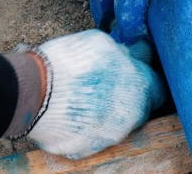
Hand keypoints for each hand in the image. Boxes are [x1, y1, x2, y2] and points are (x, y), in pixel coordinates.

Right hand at [25, 30, 164, 158]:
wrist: (32, 92)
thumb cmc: (69, 62)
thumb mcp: (101, 42)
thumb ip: (122, 52)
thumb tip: (129, 53)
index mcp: (140, 88)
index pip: (159, 86)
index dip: (147, 75)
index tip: (138, 67)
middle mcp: (130, 118)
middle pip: (139, 107)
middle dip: (129, 94)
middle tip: (109, 80)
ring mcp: (108, 137)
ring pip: (116, 122)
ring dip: (107, 109)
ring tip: (85, 94)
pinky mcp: (85, 150)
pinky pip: (92, 135)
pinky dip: (87, 124)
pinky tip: (72, 111)